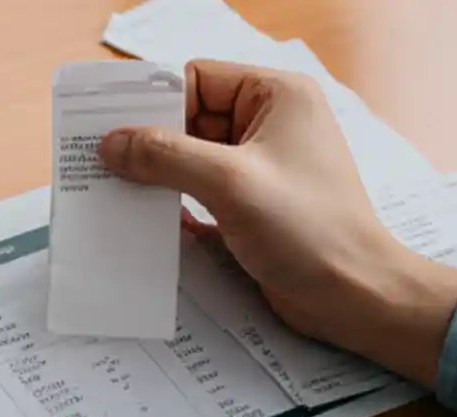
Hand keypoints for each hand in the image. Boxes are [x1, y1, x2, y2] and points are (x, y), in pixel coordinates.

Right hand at [98, 60, 456, 387]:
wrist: (354, 296)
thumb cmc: (310, 231)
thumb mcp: (230, 183)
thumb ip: (166, 157)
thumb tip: (112, 143)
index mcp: (276, 97)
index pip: (197, 80)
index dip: (154, 103)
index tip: (112, 130)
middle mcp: (269, 125)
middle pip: (188, 119)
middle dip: (149, 144)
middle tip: (102, 165)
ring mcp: (260, 168)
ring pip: (190, 159)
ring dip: (157, 178)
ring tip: (115, 195)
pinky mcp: (252, 206)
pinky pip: (199, 194)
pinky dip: (173, 206)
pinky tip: (145, 224)